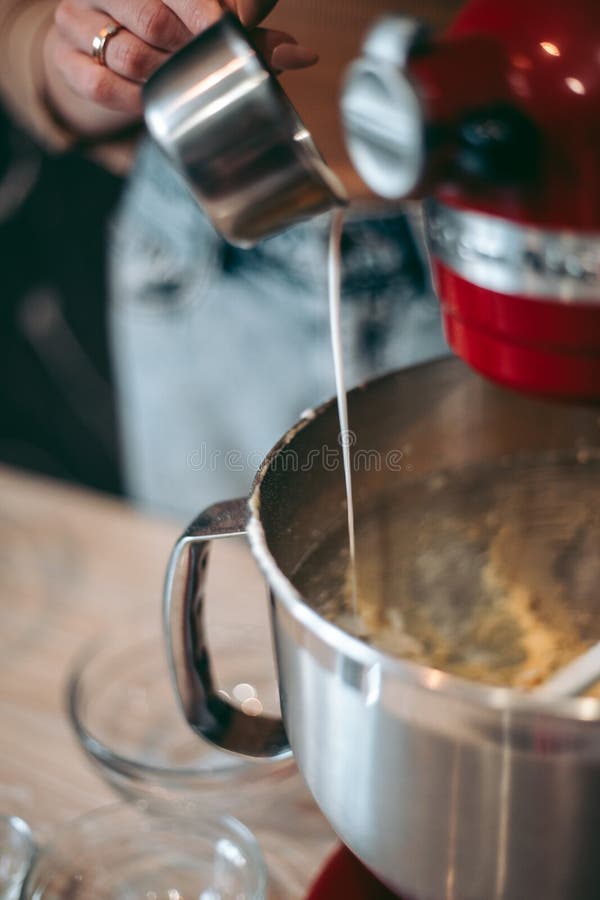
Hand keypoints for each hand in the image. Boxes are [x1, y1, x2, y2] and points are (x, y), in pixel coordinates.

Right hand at [43, 0, 317, 137]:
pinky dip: (132, 100)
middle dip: (188, 51)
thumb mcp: (210, 22)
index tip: (231, 29)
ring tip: (178, 83)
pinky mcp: (64, 56)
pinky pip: (101, 85)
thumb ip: (252, 35)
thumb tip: (304, 56)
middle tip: (204, 67)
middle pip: (153, 17)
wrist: (100, 40)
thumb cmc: (168, 25)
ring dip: (163, 78)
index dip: (205, 11)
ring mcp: (77, 18)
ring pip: (128, 53)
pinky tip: (150, 101)